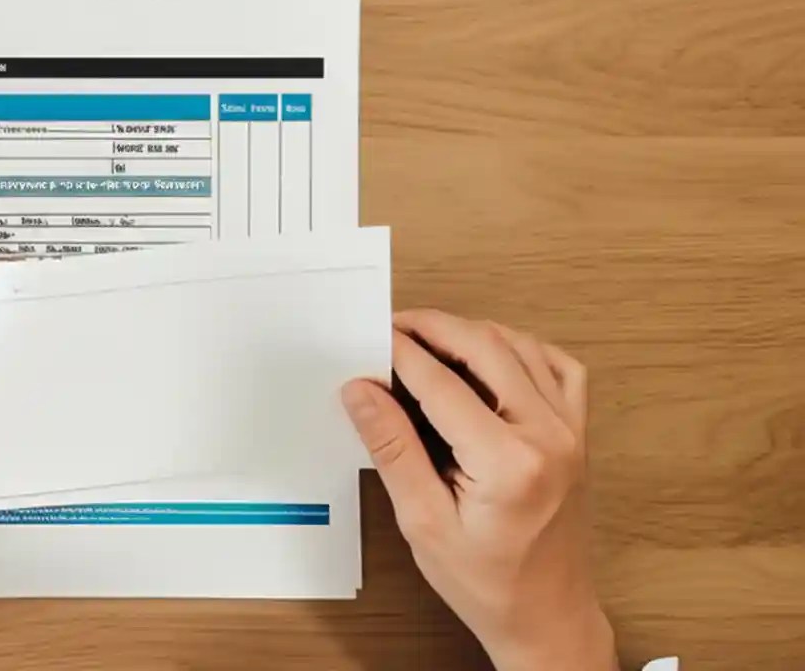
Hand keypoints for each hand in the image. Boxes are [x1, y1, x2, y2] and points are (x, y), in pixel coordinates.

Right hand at [342, 309, 615, 670]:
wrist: (545, 615)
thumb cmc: (488, 582)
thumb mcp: (422, 521)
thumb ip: (393, 448)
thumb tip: (363, 393)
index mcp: (509, 463)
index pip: (442, 384)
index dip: (400, 354)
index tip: (371, 341)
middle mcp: (548, 437)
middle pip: (485, 347)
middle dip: (434, 328)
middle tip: (394, 327)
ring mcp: (569, 431)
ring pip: (522, 347)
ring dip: (473, 332)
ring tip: (431, 338)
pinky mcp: (577, 433)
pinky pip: (558, 367)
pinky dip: (522, 348)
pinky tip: (491, 355)